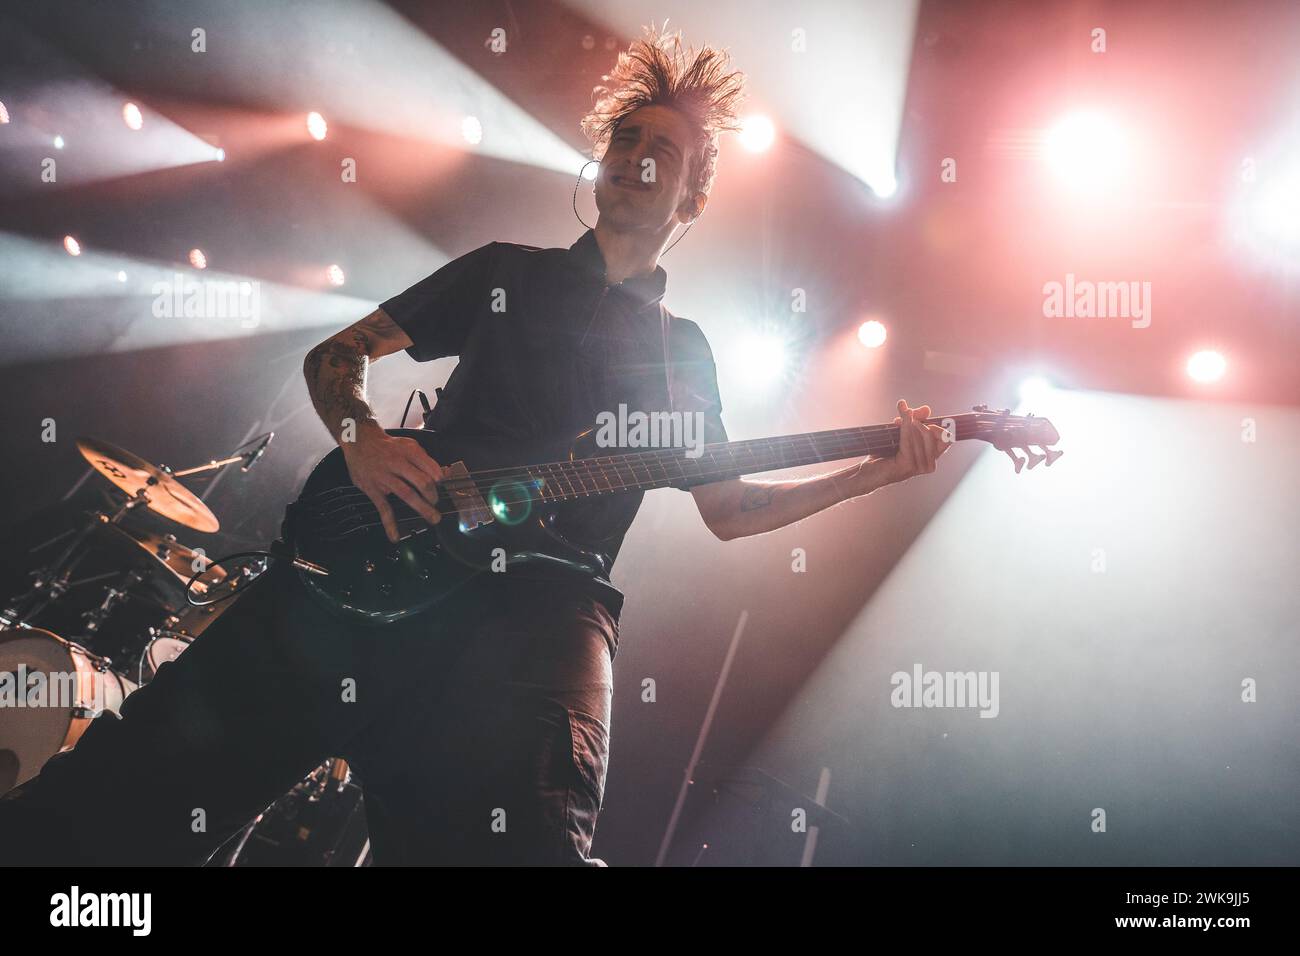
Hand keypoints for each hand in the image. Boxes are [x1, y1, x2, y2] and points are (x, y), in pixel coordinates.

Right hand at [340, 423, 443, 541]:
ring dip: (422, 508)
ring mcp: (385, 477)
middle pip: (422, 481)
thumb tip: (445, 474)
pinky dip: (390, 524)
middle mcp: (397, 463)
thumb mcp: (409, 445)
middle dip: (433, 496)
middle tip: (437, 504)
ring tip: (433, 518)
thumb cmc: (389, 446)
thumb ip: (426, 460)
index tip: (442, 487)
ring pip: (407, 494)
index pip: (431, 468)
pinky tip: (396, 536)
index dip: (440, 479)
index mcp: (409, 452)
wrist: (360, 442)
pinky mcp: (373, 489)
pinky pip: (384, 508)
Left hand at [855, 399, 951, 492]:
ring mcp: (920, 467)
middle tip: (905, 416)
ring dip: (909, 424)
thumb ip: (917, 420)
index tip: (920, 419)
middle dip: (919, 421)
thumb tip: (927, 409)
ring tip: (898, 421)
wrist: (867, 470)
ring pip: (921, 435)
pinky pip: (909, 439)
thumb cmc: (885, 453)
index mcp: (931, 458)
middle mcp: (929, 465)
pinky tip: (900, 420)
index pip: (947, 439)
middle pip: (934, 434)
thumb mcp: (904, 432)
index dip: (937, 426)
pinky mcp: (908, 465)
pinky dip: (905, 426)